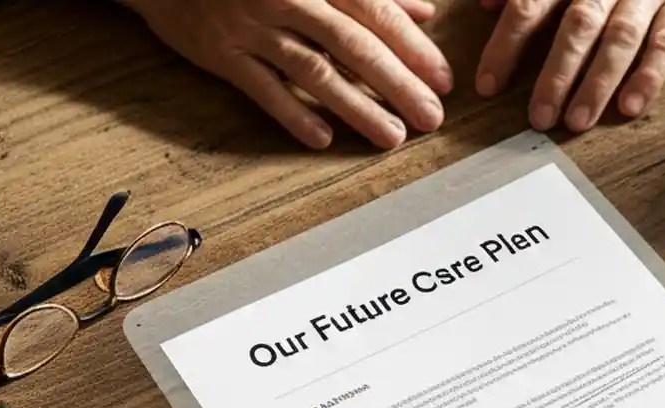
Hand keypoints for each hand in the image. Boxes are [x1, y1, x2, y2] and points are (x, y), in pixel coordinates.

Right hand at [124, 0, 452, 149]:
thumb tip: (424, 11)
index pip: (375, 11)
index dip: (413, 47)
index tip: (443, 80)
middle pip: (353, 45)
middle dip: (397, 84)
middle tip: (430, 118)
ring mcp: (252, 26)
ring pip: (313, 70)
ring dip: (356, 107)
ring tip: (390, 136)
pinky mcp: (221, 52)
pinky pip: (262, 88)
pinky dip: (293, 113)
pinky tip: (323, 139)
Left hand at [476, 0, 664, 131]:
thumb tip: (487, 5)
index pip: (529, 5)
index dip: (506, 46)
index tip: (488, 86)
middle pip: (578, 26)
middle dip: (557, 74)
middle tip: (540, 117)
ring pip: (621, 38)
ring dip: (598, 82)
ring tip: (577, 121)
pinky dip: (650, 75)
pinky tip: (631, 107)